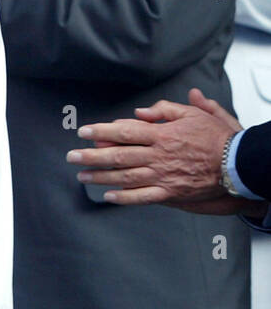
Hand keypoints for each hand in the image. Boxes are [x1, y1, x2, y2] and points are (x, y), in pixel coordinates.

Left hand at [68, 88, 261, 215]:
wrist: (237, 163)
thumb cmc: (215, 138)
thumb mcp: (192, 114)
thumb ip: (164, 111)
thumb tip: (140, 112)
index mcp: (162, 135)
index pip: (124, 132)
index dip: (101, 132)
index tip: (83, 132)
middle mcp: (158, 156)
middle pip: (118, 156)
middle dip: (91, 156)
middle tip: (72, 156)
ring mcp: (163, 176)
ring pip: (125, 177)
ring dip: (100, 177)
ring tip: (82, 175)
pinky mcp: (171, 192)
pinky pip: (143, 197)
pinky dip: (124, 197)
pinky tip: (108, 196)